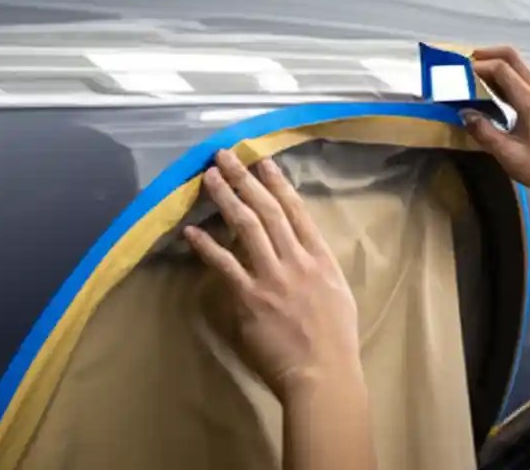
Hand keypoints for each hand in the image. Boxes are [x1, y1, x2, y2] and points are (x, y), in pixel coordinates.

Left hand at [185, 150, 362, 400]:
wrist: (324, 373)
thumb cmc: (335, 341)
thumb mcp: (338, 294)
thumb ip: (318, 268)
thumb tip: (300, 252)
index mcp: (320, 258)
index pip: (296, 211)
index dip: (278, 183)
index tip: (263, 162)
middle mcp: (296, 260)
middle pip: (268, 210)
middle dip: (245, 179)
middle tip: (226, 156)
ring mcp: (272, 277)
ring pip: (247, 227)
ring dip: (226, 198)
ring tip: (209, 178)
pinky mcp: (250, 298)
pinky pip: (225, 265)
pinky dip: (207, 245)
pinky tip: (191, 231)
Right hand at [460, 46, 529, 201]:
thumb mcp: (508, 154)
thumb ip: (484, 132)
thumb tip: (464, 113)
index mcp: (529, 101)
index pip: (501, 69)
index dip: (478, 67)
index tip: (457, 74)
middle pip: (511, 57)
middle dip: (486, 55)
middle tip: (462, 63)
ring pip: (516, 65)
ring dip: (493, 63)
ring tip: (470, 74)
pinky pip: (519, 77)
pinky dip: (501, 75)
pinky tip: (487, 88)